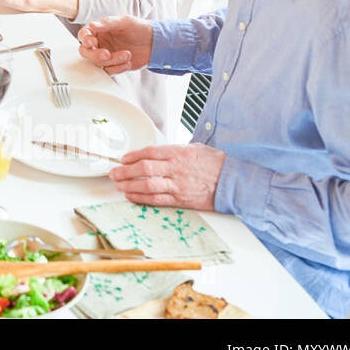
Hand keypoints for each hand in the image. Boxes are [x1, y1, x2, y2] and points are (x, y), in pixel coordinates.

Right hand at [78, 15, 153, 73]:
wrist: (153, 43)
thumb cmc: (138, 28)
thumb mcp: (124, 21)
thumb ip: (108, 23)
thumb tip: (92, 25)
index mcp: (99, 30)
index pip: (84, 35)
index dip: (85, 39)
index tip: (93, 42)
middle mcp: (100, 43)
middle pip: (85, 52)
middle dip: (95, 55)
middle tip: (107, 54)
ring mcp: (106, 56)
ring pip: (97, 63)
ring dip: (112, 61)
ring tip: (127, 54)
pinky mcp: (113, 66)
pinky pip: (109, 71)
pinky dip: (118, 68)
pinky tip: (128, 62)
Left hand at [109, 144, 226, 210]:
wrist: (235, 182)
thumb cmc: (218, 164)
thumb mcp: (197, 149)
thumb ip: (177, 150)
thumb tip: (159, 153)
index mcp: (180, 153)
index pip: (150, 153)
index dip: (133, 156)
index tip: (123, 159)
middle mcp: (177, 168)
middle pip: (144, 169)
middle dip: (125, 171)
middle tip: (114, 173)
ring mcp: (179, 185)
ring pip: (147, 186)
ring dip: (129, 186)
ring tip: (118, 185)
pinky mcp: (182, 200)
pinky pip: (158, 200)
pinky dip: (142, 198)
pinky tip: (131, 196)